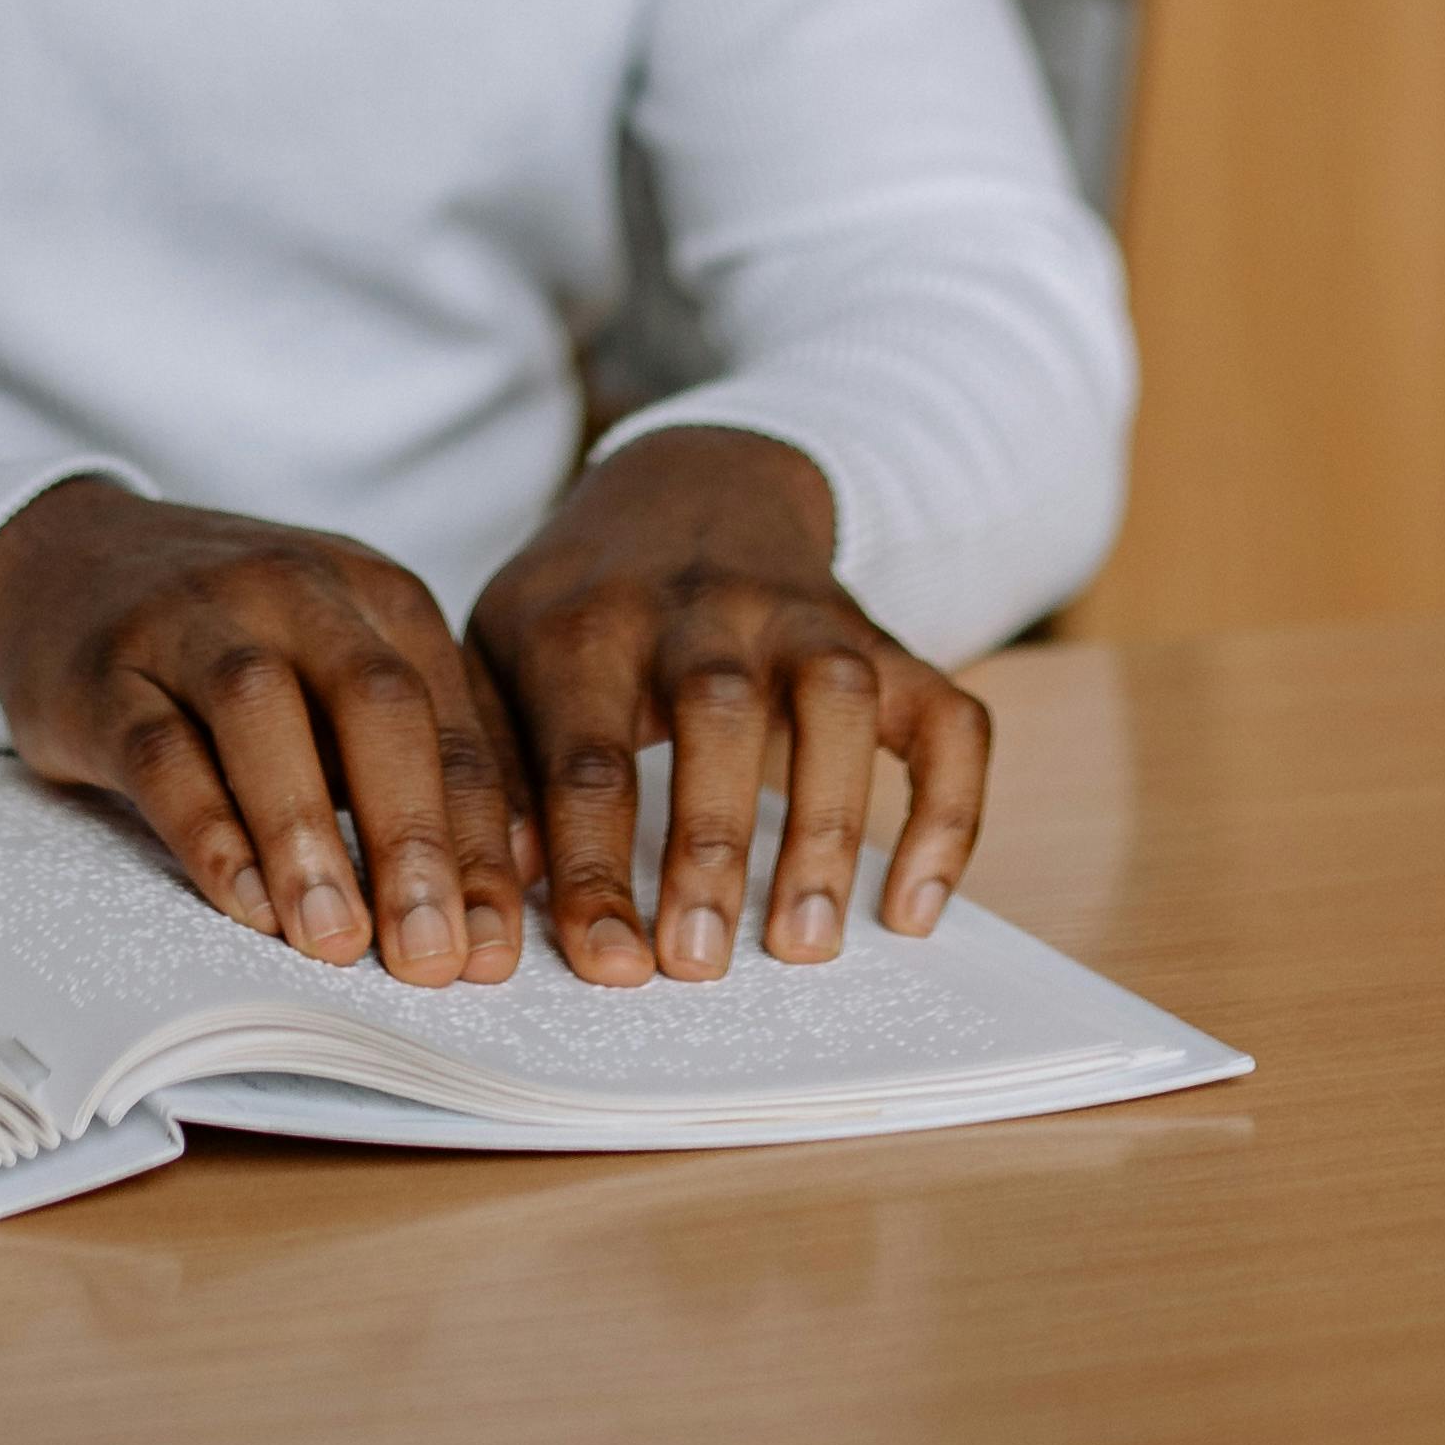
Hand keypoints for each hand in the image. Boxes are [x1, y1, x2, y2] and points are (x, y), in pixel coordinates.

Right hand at [0, 476, 530, 988]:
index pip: (450, 723)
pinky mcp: (110, 669)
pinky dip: (206, 828)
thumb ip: (425, 750)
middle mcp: (296, 592)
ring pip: (263, 716)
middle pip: (377, 706)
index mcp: (376, 597)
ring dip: (309, 834)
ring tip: (338, 940)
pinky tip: (243, 902)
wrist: (72, 559)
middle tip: (433, 956)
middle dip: (415, 838)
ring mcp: (196, 621)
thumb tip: (515, 872)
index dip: (481, 839)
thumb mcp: (341, 664)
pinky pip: (161, 748)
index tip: (496, 946)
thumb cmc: (238, 641)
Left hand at [471, 426, 991, 989]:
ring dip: (825, 822)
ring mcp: (800, 615)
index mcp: (587, 621)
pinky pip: (944, 712)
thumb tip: (504, 890)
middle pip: (715, 711)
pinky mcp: (878, 638)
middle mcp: (700, 607)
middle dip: (709, 843)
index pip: (586, 750)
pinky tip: (915, 906)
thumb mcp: (499, 650)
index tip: (606, 963)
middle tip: (697, 964)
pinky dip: (948, 810)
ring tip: (806, 943)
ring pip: (835, 696)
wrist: (693, 480)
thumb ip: (496, 763)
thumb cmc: (580, 601)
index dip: (596, 862)